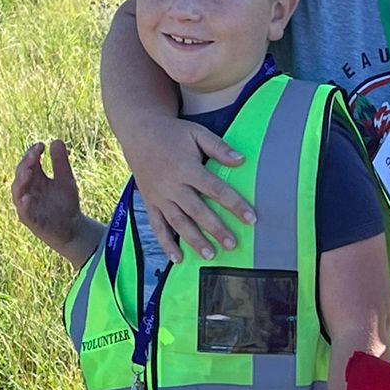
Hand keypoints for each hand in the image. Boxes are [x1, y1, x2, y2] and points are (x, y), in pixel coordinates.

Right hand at [13, 141, 89, 259]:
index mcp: (35, 179)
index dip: (32, 153)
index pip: (29, 162)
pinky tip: (29, 197)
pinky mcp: (30, 220)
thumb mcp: (65, 180)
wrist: (73, 229)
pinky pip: (24, 212)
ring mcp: (27, 205)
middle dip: (26, 164)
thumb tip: (55, 140)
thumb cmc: (66, 204)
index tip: (41, 145)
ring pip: (18, 192)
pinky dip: (25, 205)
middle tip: (34, 155)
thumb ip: (60, 163)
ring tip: (29, 171)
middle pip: (21, 174)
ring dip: (21, 181)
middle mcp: (28, 190)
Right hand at [129, 115, 255, 262]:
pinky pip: (157, 226)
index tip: (251, 218)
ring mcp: (159, 196)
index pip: (215, 189)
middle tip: (232, 245)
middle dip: (216, 229)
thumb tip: (242, 160)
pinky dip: (166, 243)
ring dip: (194, 240)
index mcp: (187, 168)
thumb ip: (219, 148)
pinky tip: (177, 258)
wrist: (138, 131)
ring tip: (210, 255)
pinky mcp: (150, 202)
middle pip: (197, 211)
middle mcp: (172, 185)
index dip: (234, 204)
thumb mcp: (197, 133)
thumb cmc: (173, 133)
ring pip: (178, 222)